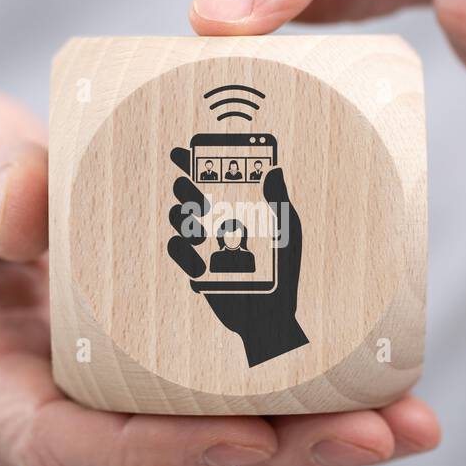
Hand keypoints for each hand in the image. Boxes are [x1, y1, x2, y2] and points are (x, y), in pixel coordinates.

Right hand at [0, 88, 439, 465]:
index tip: (249, 433)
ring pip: (215, 440)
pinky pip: (229, 393)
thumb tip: (31, 207)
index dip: (160, 452)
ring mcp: (108, 394)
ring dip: (316, 436)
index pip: (68, 448)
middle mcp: (53, 410)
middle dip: (281, 456)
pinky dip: (306, 392)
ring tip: (408, 417)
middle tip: (381, 431)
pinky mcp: (152, 365)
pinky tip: (380, 379)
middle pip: (172, 462)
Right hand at [166, 148, 307, 366]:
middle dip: (186, 189)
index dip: (194, 161)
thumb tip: (275, 170)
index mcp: (236, 205)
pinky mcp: (194, 268)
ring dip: (182, 217)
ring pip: (177, 219)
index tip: (185, 150)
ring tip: (198, 226)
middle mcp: (215, 220)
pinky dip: (183, 253)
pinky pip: (177, 252)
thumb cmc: (284, 270)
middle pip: (187, 194)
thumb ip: (279, 203)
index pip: (210, 176)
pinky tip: (199, 262)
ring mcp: (201, 243)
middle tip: (197, 196)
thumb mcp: (287, 233)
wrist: (272, 315)